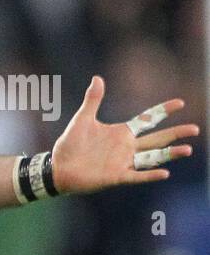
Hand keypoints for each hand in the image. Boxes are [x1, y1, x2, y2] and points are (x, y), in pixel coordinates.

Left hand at [50, 76, 195, 192]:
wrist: (58, 168)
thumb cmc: (70, 145)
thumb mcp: (82, 119)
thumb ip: (93, 100)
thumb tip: (97, 78)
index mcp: (121, 133)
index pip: (148, 120)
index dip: (163, 111)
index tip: (180, 102)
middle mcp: (127, 147)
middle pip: (157, 139)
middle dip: (176, 133)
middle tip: (195, 129)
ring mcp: (123, 162)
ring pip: (152, 157)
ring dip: (170, 154)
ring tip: (188, 149)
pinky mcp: (116, 176)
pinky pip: (136, 175)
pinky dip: (150, 174)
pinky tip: (164, 173)